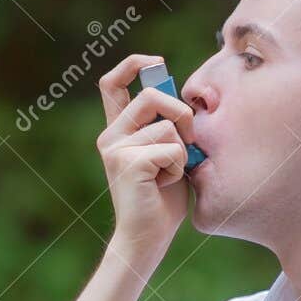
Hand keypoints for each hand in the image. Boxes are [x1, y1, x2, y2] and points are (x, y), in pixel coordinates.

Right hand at [97, 54, 195, 271]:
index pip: (112, 82)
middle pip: (151, 95)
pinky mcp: (127, 162)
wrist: (148, 238)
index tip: (156, 63)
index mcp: (118, 130)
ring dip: (182, 151)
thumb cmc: (163, 198)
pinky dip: (178, 168)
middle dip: (181, 113)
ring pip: (167, 126)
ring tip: (169, 174)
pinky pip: (170, 149)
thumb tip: (187, 100)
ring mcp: (115, 148)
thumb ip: (169, 126)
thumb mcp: (168, 153)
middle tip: (190, 141)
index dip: (133, 63)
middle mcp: (110, 135)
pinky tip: (164, 185)